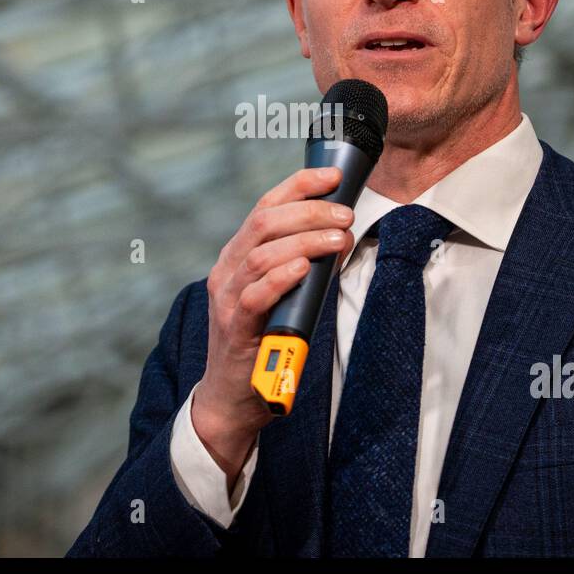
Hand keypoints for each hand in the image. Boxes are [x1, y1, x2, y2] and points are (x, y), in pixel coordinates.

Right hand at [193, 166, 354, 484]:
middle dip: (309, 211)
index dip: (298, 185)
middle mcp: (227, 270)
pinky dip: (280, 276)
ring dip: (305, 240)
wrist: (232, 398)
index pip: (265, 206)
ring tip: (338, 239)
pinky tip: (304, 267)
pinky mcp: (234, 328)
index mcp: (238, 255)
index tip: (333, 176)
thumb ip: (301, 264)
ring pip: (261, 254)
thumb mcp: (282, 294)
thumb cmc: (263, 342)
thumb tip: (339, 234)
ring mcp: (227, 298)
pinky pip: (255, 294)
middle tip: (346, 214)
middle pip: (264, 223)